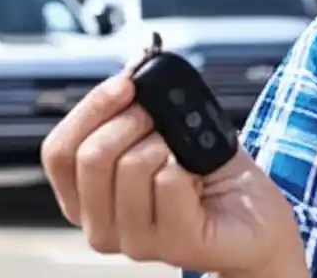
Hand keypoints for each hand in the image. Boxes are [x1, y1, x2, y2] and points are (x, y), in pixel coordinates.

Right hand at [41, 74, 308, 277]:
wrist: (258, 217)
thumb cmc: (209, 174)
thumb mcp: (168, 133)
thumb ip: (141, 108)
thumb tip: (134, 71)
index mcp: (86, 197)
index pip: (58, 151)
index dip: (89, 109)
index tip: (125, 83)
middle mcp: (101, 225)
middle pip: (91, 156)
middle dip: (131, 119)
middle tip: (161, 115)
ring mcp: (136, 241)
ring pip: (132, 166)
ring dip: (166, 142)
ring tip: (185, 153)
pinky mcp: (176, 245)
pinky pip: (169, 182)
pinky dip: (189, 163)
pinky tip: (200, 174)